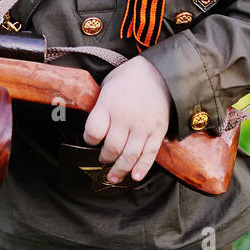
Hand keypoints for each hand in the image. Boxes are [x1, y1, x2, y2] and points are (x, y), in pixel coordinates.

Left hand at [83, 57, 170, 184]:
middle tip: (102, 160)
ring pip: (129, 156)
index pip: (93, 131)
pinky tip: (135, 176)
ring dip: (120, 170)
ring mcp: (143, 126)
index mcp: (109, 104)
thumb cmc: (130, 77)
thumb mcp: (108, 85)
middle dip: (104, 158)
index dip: (89, 140)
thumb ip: (101, 106)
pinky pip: (149, 154)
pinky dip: (142, 167)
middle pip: (111, 148)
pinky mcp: (158, 131)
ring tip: (113, 178)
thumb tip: (95, 127)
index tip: (91, 140)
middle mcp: (125, 117)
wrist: (160, 71)